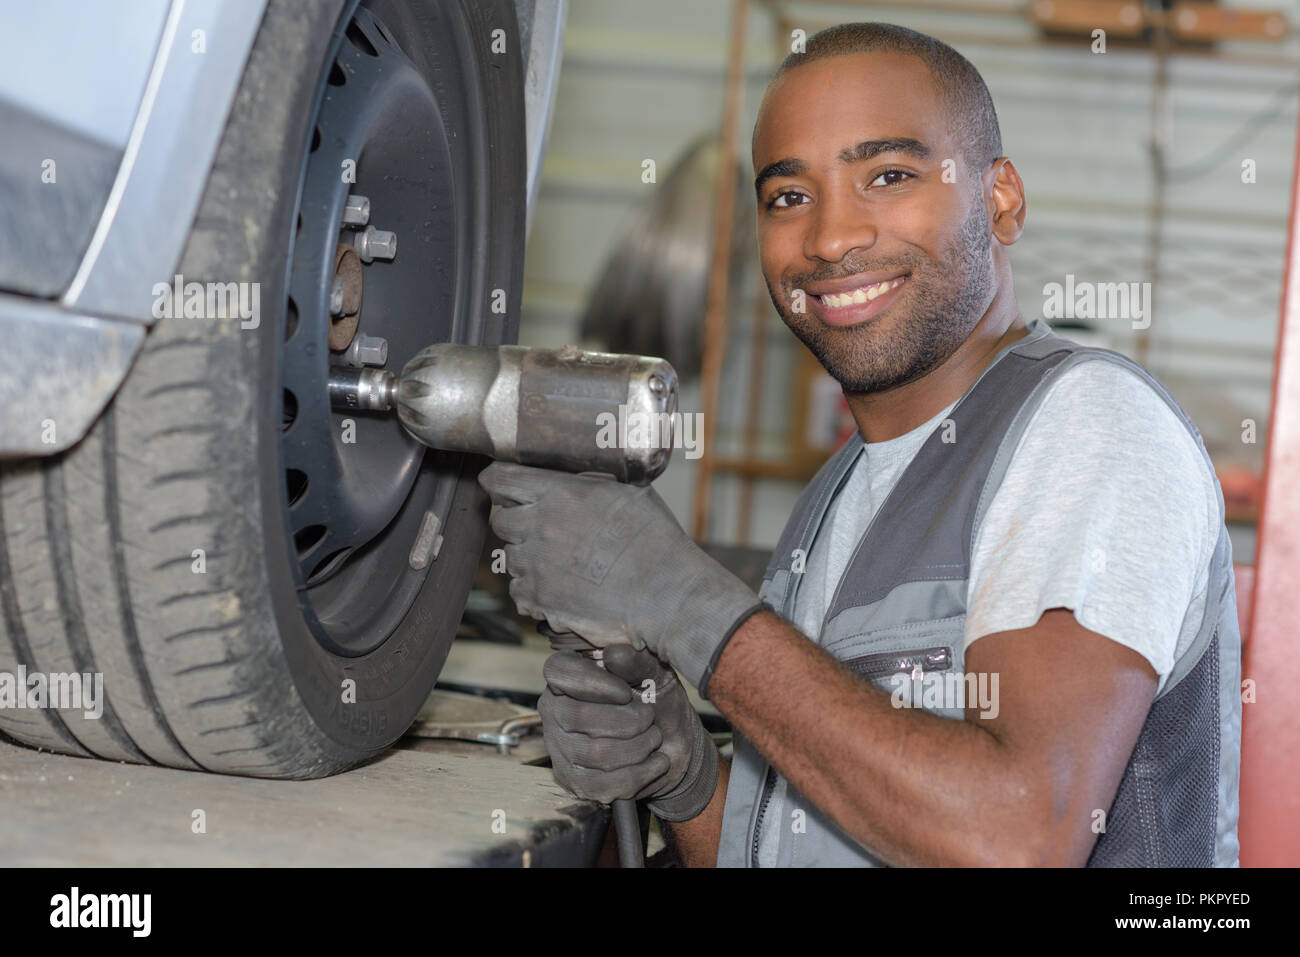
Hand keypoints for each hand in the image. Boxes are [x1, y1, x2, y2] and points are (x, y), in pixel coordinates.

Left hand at [478, 462, 766, 691]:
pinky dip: (533, 589)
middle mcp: (541, 527)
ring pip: (510, 556)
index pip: (499, 479)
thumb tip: (583, 466)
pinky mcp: (538, 599)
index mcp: (560, 493)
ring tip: (563, 562)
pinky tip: (562, 586)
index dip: (499, 481)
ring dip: (528, 557)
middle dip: (518, 522)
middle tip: (546, 529)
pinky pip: (518, 590)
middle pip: (501, 520)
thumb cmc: (657, 542)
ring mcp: (536, 566)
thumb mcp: (631, 491)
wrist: (667, 596)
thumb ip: (594, 478)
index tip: (503, 486)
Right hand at [538, 644, 717, 820]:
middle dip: (628, 720)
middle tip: (650, 718)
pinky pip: (604, 784)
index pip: (560, 671)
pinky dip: (640, 774)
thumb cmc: (657, 700)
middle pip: (578, 716)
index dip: (593, 683)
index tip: (627, 692)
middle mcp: (554, 710)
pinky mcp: (574, 781)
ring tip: (654, 738)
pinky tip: (655, 762)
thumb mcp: (655, 674)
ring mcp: (560, 748)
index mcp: (568, 676)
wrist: (673, 744)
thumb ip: (637, 661)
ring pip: (595, 753)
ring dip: (638, 747)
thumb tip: (613, 653)